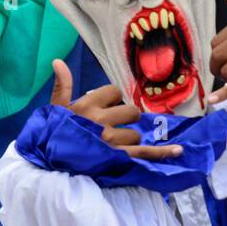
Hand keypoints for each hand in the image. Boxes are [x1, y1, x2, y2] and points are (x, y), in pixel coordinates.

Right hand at [50, 60, 182, 159]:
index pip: (113, 91)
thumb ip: (62, 85)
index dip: (110, 100)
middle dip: (124, 118)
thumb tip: (58, 60)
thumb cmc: (52, 135)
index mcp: (87, 106)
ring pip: (135, 133)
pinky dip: (163, 153)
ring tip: (113, 145)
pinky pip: (145, 152)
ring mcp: (111, 140)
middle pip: (130, 111)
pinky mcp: (118, 157)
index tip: (102, 109)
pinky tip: (179, 150)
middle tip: (111, 127)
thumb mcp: (54, 109)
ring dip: (129, 138)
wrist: (47, 164)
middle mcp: (101, 121)